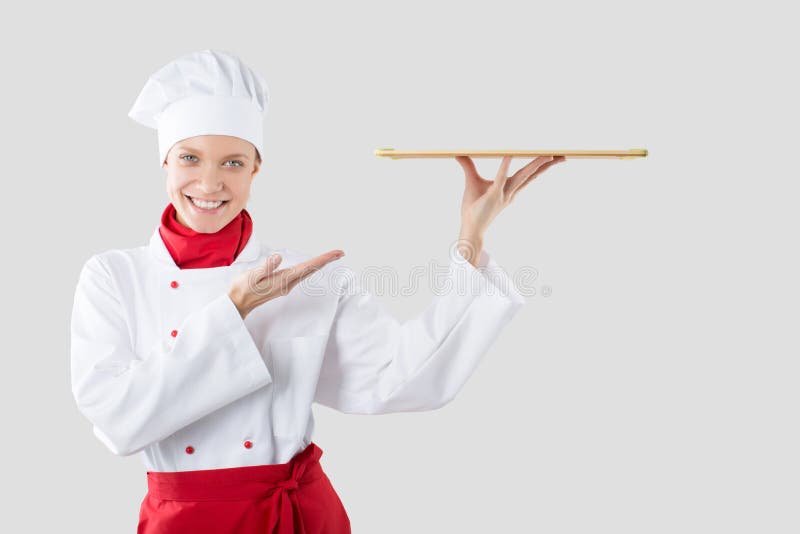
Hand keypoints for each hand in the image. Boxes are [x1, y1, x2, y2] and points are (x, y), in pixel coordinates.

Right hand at [228, 249, 344, 318]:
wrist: (237, 304)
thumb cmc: (242, 290)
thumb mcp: (251, 277)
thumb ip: (265, 267)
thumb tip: (278, 258)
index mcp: (284, 279)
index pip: (308, 267)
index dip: (323, 259)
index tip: (337, 254)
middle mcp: (288, 283)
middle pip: (311, 269)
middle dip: (326, 260)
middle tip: (340, 252)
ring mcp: (285, 285)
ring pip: (307, 272)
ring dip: (319, 264)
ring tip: (330, 257)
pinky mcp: (281, 284)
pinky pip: (300, 274)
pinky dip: (310, 268)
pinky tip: (311, 266)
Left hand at [455, 155, 565, 235]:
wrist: (469, 227)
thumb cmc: (473, 207)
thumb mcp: (472, 181)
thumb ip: (468, 165)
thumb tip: (459, 154)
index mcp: (510, 188)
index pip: (528, 174)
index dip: (541, 165)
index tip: (554, 156)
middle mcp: (510, 191)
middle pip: (531, 175)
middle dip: (547, 164)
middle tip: (562, 155)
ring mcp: (503, 194)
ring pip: (522, 176)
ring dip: (534, 165)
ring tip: (547, 154)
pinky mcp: (492, 196)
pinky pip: (499, 179)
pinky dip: (504, 166)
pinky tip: (509, 154)